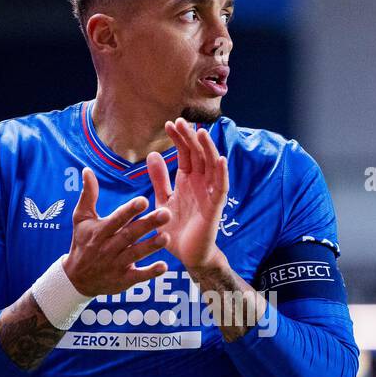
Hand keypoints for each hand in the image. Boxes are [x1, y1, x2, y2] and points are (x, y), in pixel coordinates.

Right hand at [63, 167, 169, 295]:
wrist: (76, 278)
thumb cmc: (82, 242)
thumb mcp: (81, 218)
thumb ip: (88, 195)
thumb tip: (87, 169)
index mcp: (100, 231)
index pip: (117, 219)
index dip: (129, 210)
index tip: (143, 200)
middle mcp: (108, 247)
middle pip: (130, 235)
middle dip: (147, 225)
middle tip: (166, 214)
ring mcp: (116, 265)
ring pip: (135, 254)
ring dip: (151, 246)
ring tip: (166, 237)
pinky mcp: (123, 280)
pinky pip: (138, 276)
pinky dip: (150, 273)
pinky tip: (164, 267)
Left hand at [147, 118, 229, 272]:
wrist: (187, 255)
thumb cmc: (176, 229)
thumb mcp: (162, 201)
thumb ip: (159, 179)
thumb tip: (153, 154)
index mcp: (187, 180)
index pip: (185, 153)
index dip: (179, 138)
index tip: (169, 124)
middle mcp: (200, 183)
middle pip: (198, 155)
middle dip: (190, 138)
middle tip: (180, 121)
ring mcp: (209, 194)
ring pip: (212, 166)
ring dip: (208, 149)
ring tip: (202, 133)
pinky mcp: (215, 207)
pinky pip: (221, 187)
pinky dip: (222, 173)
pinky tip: (220, 159)